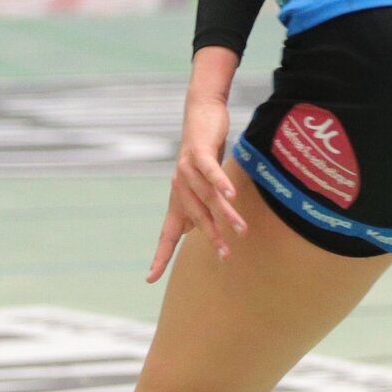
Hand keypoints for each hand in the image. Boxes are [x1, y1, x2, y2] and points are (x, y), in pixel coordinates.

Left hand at [150, 91, 246, 280]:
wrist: (200, 112)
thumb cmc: (204, 149)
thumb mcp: (201, 181)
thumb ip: (200, 203)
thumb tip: (198, 228)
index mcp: (178, 198)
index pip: (168, 233)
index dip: (160, 255)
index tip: (150, 278)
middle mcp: (178, 186)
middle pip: (196, 218)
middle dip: (211, 237)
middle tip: (226, 256)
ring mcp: (186, 169)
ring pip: (207, 197)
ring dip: (225, 214)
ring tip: (241, 230)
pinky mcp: (198, 152)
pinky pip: (209, 170)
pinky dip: (220, 182)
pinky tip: (231, 194)